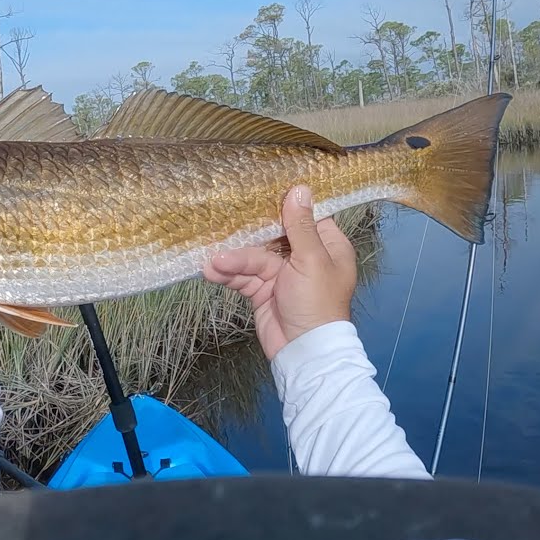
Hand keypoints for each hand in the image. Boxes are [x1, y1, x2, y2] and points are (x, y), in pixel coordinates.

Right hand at [203, 185, 355, 360]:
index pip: (306, 217)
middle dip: (249, 232)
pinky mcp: (263, 290)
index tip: (262, 188)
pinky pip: (244, 276)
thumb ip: (300, 225)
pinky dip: (229, 274)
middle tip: (225, 220)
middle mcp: (305, 256)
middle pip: (274, 234)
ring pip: (254, 257)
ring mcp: (282, 274)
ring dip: (234, 260)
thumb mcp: (311, 259)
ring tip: (213, 263)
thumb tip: (299, 188)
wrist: (303, 351)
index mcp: (327, 246)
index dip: (286, 204)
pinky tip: (212, 272)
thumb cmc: (317, 302)